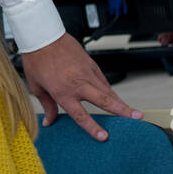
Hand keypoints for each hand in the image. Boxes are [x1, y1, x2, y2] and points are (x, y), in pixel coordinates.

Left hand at [21, 34, 139, 140]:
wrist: (42, 36)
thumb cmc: (36, 60)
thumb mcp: (36, 85)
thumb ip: (46, 105)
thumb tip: (49, 122)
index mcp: (62, 92)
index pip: (80, 114)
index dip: (92, 127)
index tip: (104, 137)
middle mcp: (78, 84)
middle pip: (104, 100)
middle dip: (122, 111)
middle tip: (137, 119)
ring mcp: (87, 73)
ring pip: (108, 90)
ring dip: (121, 102)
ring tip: (134, 113)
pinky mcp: (91, 64)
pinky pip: (103, 80)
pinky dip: (110, 90)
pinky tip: (115, 98)